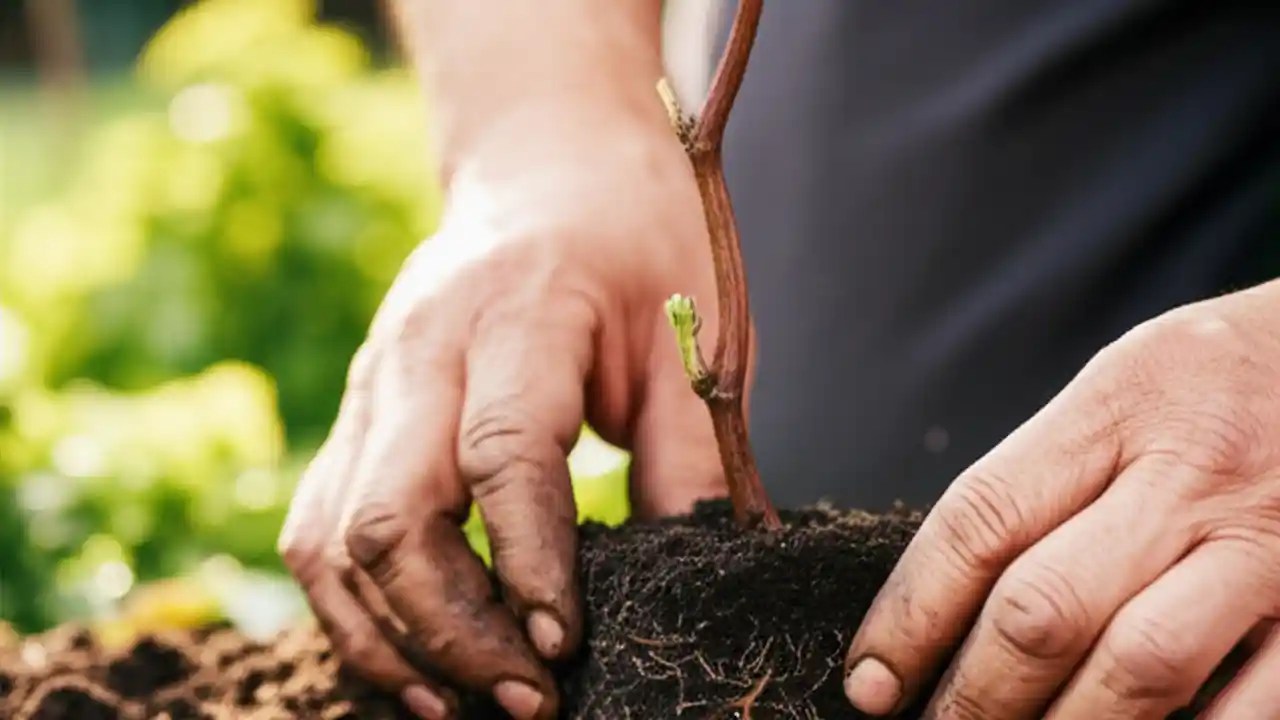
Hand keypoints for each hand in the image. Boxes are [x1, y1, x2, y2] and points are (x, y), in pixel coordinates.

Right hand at [278, 114, 727, 719]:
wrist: (547, 165)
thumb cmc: (635, 241)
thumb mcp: (691, 329)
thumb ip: (694, 450)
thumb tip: (706, 573)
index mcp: (516, 316)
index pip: (502, 455)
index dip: (530, 564)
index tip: (567, 648)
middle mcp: (419, 352)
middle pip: (392, 515)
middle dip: (452, 629)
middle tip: (531, 700)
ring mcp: (371, 384)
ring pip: (332, 539)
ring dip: (390, 640)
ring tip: (463, 708)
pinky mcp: (354, 415)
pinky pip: (317, 530)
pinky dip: (353, 611)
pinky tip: (413, 662)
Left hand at [844, 281, 1279, 718]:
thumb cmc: (1226, 378)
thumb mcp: (1125, 387)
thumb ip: (1049, 475)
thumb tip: (956, 594)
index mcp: (1119, 407)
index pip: (982, 520)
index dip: (911, 612)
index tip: (870, 676)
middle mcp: (1190, 475)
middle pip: (1045, 605)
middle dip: (971, 690)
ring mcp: (1269, 544)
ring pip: (1138, 665)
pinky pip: (1252, 703)